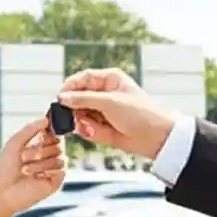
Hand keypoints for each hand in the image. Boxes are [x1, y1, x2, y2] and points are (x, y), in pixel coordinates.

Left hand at [0, 116, 66, 215]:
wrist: (3, 191)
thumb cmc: (5, 170)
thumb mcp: (14, 143)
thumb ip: (30, 129)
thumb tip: (46, 119)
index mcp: (36, 148)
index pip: (51, 136)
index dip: (49, 134)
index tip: (42, 136)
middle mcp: (45, 159)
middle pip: (56, 146)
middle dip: (39, 151)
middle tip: (24, 158)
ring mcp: (50, 171)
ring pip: (58, 158)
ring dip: (40, 163)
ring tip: (26, 171)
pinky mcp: (54, 183)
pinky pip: (61, 171)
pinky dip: (47, 173)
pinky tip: (36, 178)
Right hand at [58, 68, 175, 158]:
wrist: (155, 138)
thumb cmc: (139, 114)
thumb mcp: (110, 102)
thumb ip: (84, 99)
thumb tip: (62, 97)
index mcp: (109, 80)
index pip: (83, 78)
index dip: (70, 87)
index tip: (60, 97)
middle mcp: (104, 94)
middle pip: (78, 97)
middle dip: (74, 108)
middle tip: (70, 116)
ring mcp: (103, 111)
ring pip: (80, 114)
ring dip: (82, 121)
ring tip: (91, 127)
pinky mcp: (102, 127)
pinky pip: (86, 127)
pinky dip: (89, 131)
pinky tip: (96, 132)